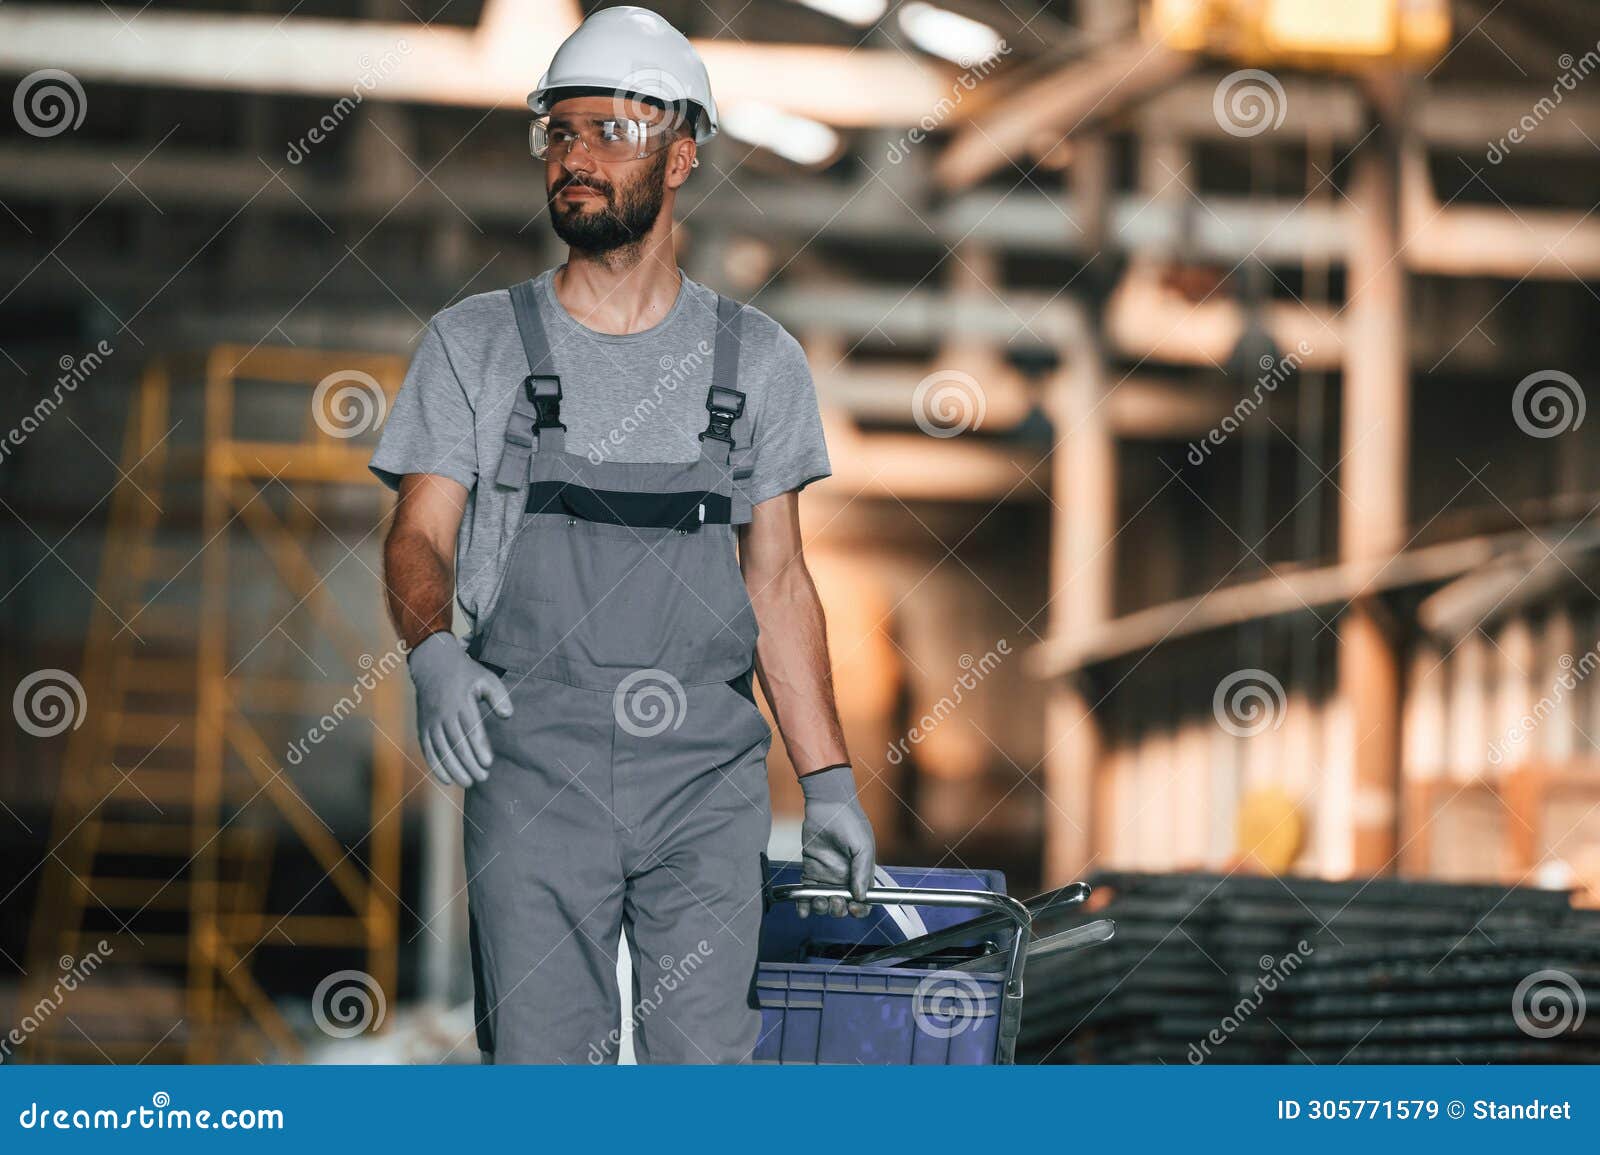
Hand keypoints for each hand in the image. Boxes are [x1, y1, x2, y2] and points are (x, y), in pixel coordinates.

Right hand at [408, 632, 512, 787]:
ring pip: (441, 750)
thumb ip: (499, 696)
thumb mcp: (486, 678)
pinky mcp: (423, 727)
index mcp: (461, 702)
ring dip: (454, 769)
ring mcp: (431, 721)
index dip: (479, 747)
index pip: (471, 729)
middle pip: (456, 744)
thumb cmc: (466, 674)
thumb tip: (508, 715)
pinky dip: (436, 766)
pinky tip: (447, 780)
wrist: (433, 665)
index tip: (488, 763)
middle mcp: (444, 713)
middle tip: (482, 777)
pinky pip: (428, 750)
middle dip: (469, 764)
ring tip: (469, 782)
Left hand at [797, 764, 875, 918]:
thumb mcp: (863, 845)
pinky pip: (806, 893)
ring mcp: (827, 876)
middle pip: (842, 905)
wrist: (827, 804)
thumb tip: (861, 896)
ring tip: (819, 900)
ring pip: (824, 902)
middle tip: (835, 899)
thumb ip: (862, 871)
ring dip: (821, 908)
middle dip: (838, 909)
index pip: (864, 901)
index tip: (854, 907)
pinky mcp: (810, 870)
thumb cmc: (850, 821)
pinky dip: (804, 905)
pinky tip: (803, 909)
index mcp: (861, 874)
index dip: (860, 909)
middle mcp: (844, 878)